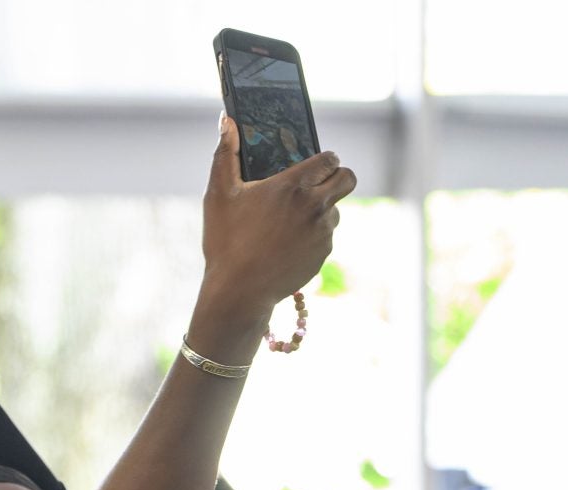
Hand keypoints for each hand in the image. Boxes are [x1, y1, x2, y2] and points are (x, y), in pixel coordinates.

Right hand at [197, 116, 356, 334]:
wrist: (240, 291)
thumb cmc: (226, 241)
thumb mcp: (219, 194)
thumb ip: (225, 154)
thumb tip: (226, 120)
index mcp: (292, 185)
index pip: (330, 158)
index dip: (324, 159)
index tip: (313, 164)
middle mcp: (314, 206)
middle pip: (348, 178)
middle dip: (337, 176)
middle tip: (317, 184)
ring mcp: (323, 232)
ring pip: (336, 209)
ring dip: (322, 209)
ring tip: (291, 221)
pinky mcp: (323, 254)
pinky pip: (327, 236)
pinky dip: (314, 235)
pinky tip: (288, 244)